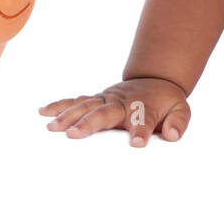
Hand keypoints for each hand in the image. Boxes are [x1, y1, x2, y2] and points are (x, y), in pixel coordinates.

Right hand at [39, 78, 190, 146]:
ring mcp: (107, 99)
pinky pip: (77, 101)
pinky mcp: (97, 99)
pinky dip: (60, 105)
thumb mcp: (181, 110)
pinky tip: (43, 112)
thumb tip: (172, 135)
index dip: (141, 132)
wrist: (155, 79)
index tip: (137, 144)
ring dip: (68, 115)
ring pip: (85, 106)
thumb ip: (178, 123)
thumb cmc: (166, 102)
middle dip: (89, 123)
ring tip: (51, 127)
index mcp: (144, 108)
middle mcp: (122, 103)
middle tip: (74, 134)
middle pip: (105, 112)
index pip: (143, 120)